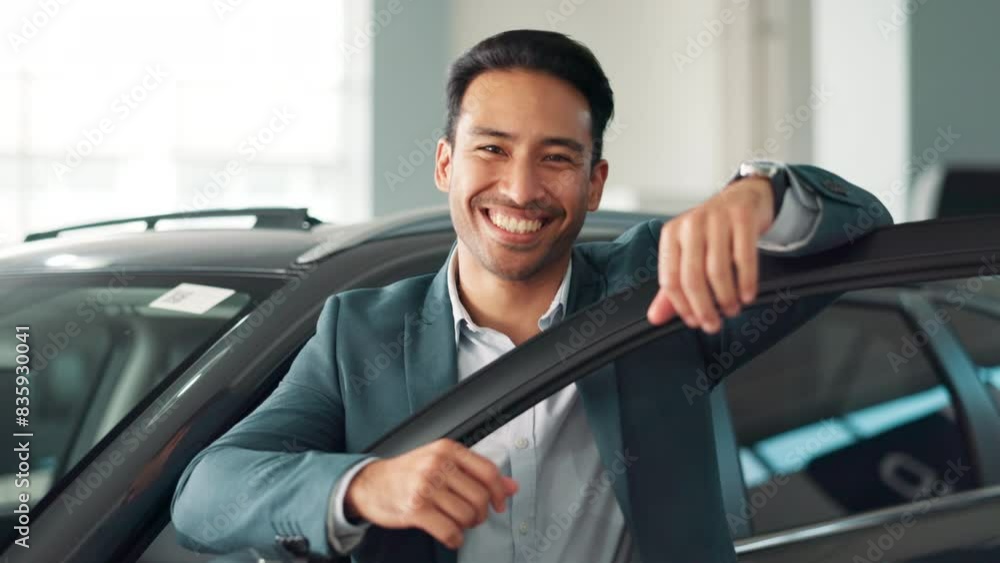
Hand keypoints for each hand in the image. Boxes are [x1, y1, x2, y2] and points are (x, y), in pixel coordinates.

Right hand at [344, 438, 518, 549]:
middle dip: (481, 513)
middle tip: (473, 516)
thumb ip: (476, 472)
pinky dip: (454, 539)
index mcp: (447, 449)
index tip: (501, 503)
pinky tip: (450, 535)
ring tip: (456, 523)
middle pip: (480, 496)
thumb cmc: (407, 472)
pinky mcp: (416, 509)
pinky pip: (450, 531)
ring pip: (467, 515)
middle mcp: (437, 465)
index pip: (488, 471)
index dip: (500, 492)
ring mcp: (426, 486)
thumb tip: (512, 486)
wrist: (369, 483)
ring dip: (466, 526)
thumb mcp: (441, 462)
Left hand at [647, 177, 774, 331]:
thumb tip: (655, 318)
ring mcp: (717, 219)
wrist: (742, 197)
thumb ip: (672, 288)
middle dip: (704, 307)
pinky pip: (744, 257)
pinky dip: (746, 282)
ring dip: (726, 297)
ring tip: (732, 310)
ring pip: (717, 269)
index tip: (694, 322)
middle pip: (692, 277)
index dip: (681, 306)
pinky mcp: (742, 217)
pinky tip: (747, 296)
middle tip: (713, 325)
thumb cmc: (712, 232)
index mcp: (671, 234)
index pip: (669, 279)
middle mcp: (690, 225)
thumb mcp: (688, 255)